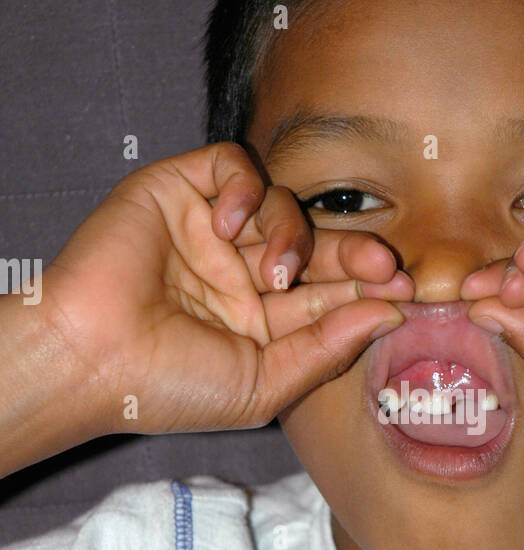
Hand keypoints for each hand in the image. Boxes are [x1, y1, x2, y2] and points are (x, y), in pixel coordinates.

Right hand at [41, 142, 410, 435]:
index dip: (370, 289)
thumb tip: (388, 314)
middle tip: (385, 265)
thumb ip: (325, 349)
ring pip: (284, 203)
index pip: (331, 293)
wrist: (92, 359)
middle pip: (319, 243)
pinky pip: (232, 164)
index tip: (406, 293)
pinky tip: (228, 226)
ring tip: (273, 273)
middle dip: (356, 253)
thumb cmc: (169, 386)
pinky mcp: (180, 190)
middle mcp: (243, 271)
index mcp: (264, 320)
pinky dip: (244, 187)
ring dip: (295, 232)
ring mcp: (213, 229)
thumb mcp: (263, 384)